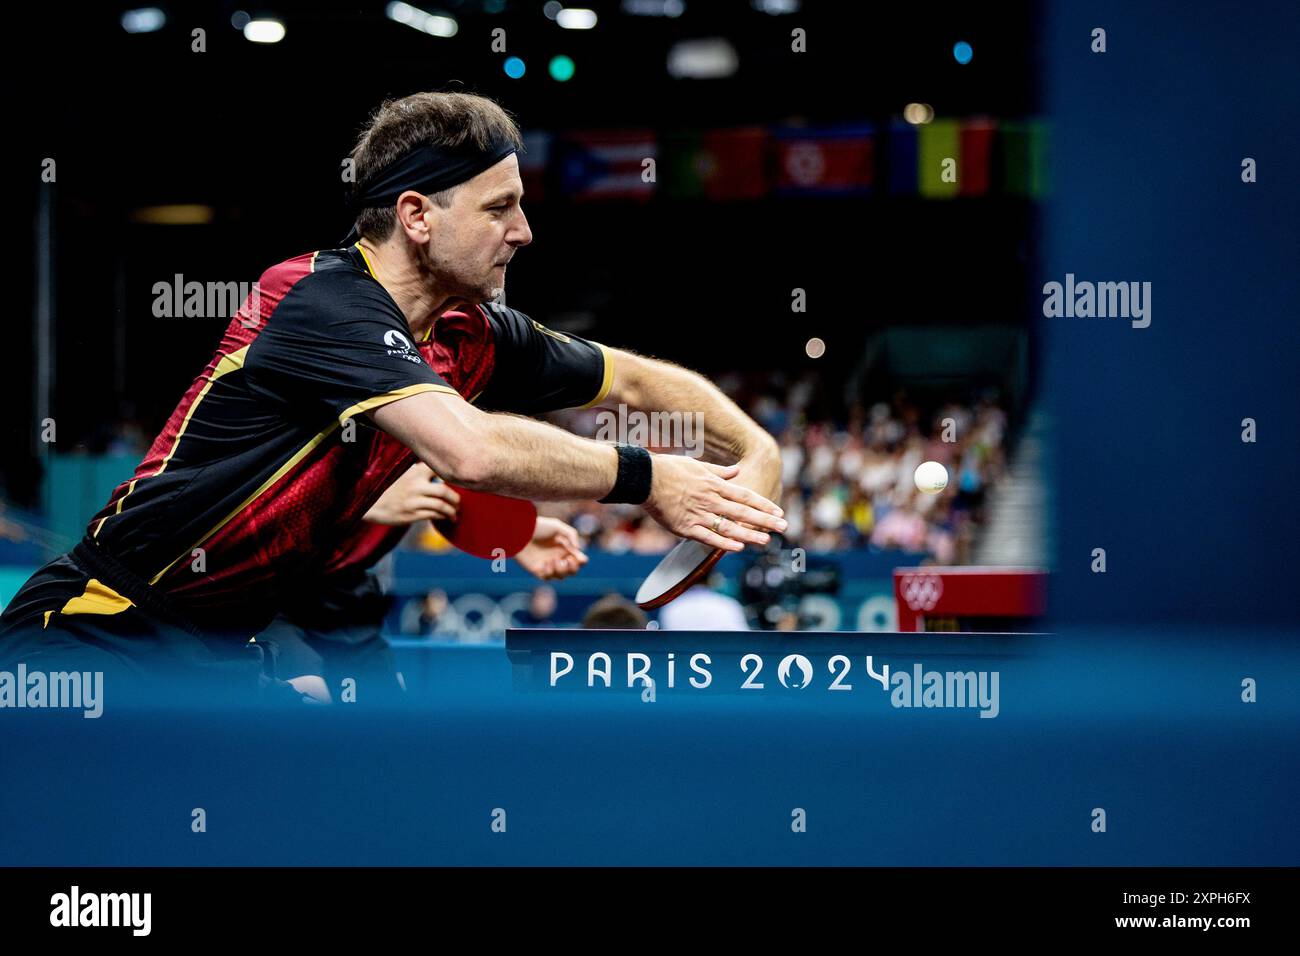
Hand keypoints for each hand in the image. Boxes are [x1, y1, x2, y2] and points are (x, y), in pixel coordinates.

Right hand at [363, 463, 460, 525]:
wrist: (371, 505)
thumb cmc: (391, 488)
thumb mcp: (404, 474)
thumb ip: (421, 472)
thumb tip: (443, 470)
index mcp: (415, 473)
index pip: (439, 470)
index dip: (452, 476)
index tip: (460, 482)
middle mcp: (415, 486)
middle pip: (444, 491)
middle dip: (455, 499)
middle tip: (458, 503)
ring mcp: (413, 501)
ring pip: (441, 506)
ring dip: (452, 511)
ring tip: (455, 513)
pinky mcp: (411, 515)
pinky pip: (433, 515)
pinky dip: (443, 517)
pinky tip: (446, 517)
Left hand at [515, 516, 588, 579]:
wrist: (519, 532)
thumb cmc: (538, 527)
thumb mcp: (557, 526)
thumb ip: (571, 535)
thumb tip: (578, 550)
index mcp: (564, 547)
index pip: (577, 558)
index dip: (581, 561)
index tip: (580, 558)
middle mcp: (557, 557)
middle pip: (572, 570)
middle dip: (573, 568)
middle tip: (568, 560)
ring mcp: (548, 564)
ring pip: (561, 576)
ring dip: (562, 570)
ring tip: (555, 559)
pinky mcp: (538, 570)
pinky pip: (548, 577)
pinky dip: (550, 572)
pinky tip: (546, 562)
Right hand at [642, 455, 785, 552]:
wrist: (645, 478)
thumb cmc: (670, 469)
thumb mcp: (698, 465)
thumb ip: (719, 471)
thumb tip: (737, 471)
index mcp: (715, 485)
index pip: (745, 496)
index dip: (764, 505)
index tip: (779, 512)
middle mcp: (711, 500)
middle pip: (743, 512)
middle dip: (765, 521)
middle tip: (783, 528)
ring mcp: (699, 514)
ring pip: (729, 526)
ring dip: (750, 534)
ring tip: (766, 541)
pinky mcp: (685, 527)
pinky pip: (708, 537)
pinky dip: (724, 543)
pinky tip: (738, 547)